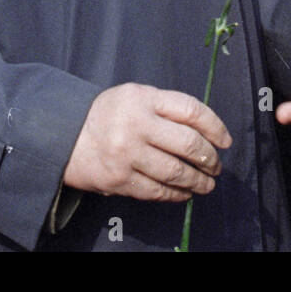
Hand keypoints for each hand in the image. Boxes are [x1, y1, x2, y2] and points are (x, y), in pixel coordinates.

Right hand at [63, 83, 231, 201]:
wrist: (64, 136)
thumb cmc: (109, 115)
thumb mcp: (134, 97)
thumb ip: (165, 108)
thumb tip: (206, 131)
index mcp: (143, 98)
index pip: (190, 110)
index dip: (215, 126)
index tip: (225, 140)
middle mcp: (136, 124)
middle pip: (188, 143)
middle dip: (209, 158)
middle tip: (216, 166)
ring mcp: (127, 154)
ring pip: (176, 172)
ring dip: (198, 181)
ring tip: (207, 184)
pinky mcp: (119, 180)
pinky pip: (157, 191)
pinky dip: (176, 195)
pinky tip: (184, 193)